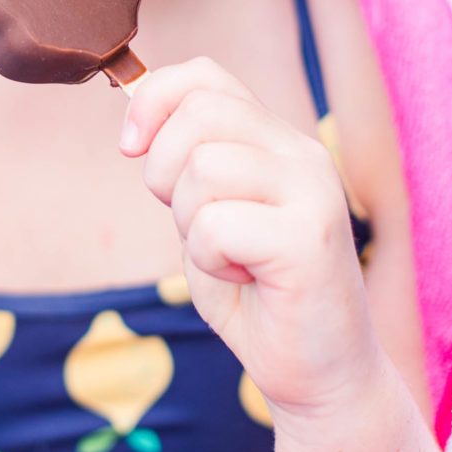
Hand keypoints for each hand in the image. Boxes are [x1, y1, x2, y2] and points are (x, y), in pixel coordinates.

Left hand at [121, 58, 380, 424]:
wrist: (320, 376)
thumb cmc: (257, 297)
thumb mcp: (209, 216)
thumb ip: (187, 167)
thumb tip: (137, 121)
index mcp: (278, 141)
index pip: (206, 75)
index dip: (154, 100)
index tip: (131, 147)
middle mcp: (302, 153)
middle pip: (198, 112)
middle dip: (162, 169)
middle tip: (189, 222)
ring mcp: (313, 191)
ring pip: (203, 168)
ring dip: (190, 223)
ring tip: (225, 256)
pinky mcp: (309, 238)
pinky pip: (216, 225)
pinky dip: (209, 259)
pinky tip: (243, 279)